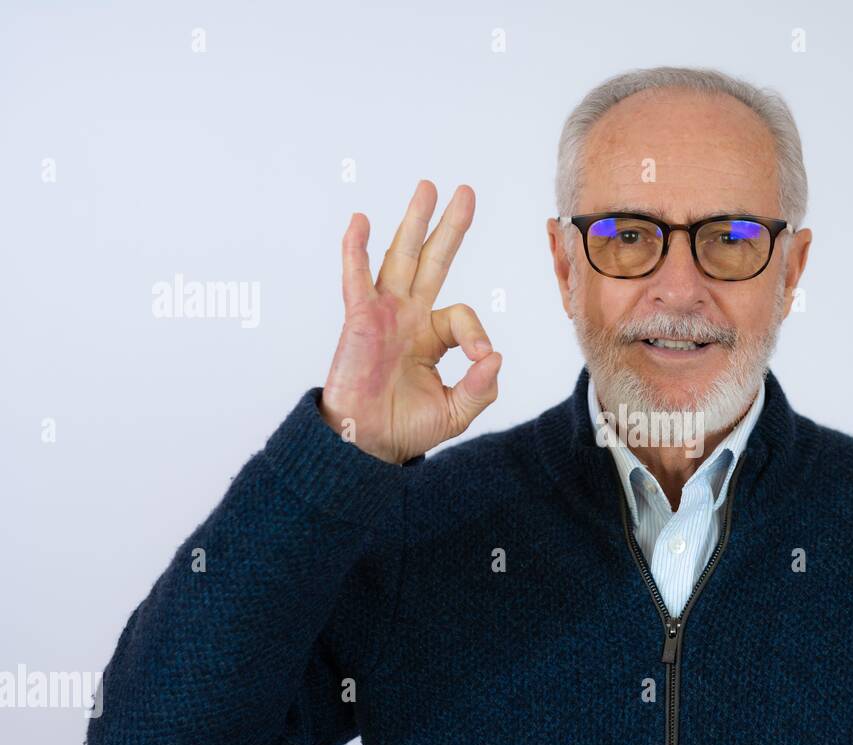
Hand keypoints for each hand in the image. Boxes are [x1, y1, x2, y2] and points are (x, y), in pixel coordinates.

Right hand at [320, 181, 501, 463]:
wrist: (366, 446)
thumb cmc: (405, 428)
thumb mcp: (456, 411)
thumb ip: (480, 386)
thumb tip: (495, 357)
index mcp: (431, 337)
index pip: (462, 316)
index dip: (477, 335)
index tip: (482, 360)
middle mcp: (407, 318)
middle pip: (432, 262)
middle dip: (448, 227)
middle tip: (464, 192)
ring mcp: (383, 315)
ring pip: (400, 259)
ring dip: (413, 222)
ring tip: (427, 188)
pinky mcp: (359, 321)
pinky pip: (357, 279)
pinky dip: (356, 250)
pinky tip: (360, 222)